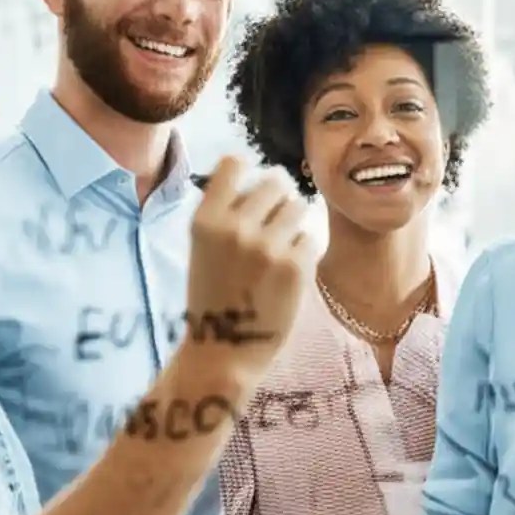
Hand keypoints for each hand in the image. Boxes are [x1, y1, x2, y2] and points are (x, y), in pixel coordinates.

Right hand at [184, 156, 315, 375]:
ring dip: (294, 223)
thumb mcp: (204, 247)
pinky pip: (310, 238)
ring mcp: (268, 245)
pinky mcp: (296, 265)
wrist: (224, 350)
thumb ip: (227, 213)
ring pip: (298, 206)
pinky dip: (303, 252)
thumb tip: (264, 179)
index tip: (251, 189)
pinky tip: (287, 273)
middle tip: (273, 226)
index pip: (233, 163)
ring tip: (280, 249)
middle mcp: (236, 226)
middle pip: (275, 181)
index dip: (247, 173)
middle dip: (278, 200)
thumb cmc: (214, 296)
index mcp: (206, 219)